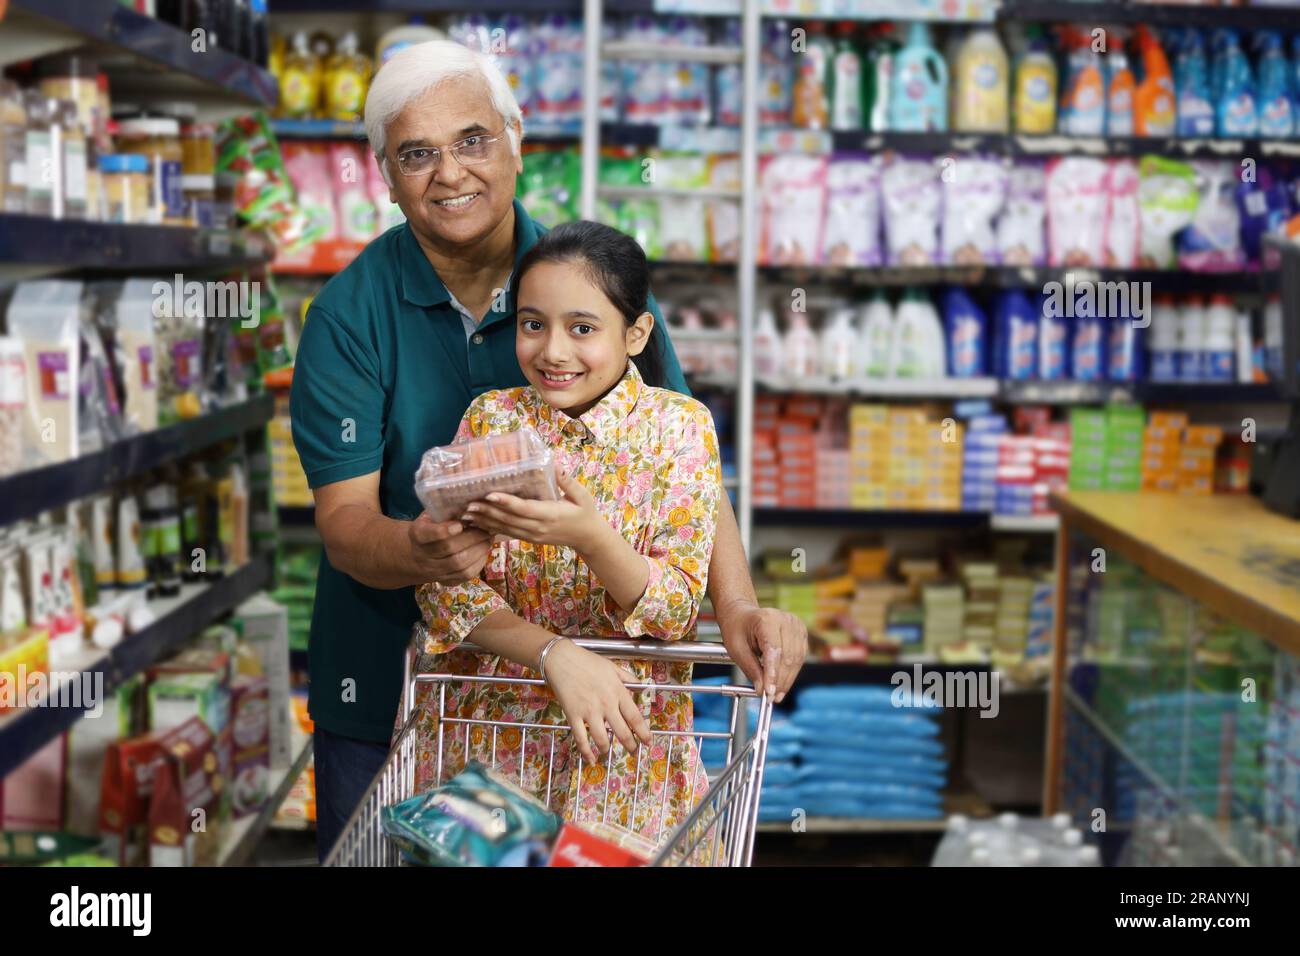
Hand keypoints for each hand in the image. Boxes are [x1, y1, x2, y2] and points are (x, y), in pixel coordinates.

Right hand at [407, 514, 491, 585]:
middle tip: (487, 528)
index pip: (429, 534)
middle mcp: (423, 555)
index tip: (459, 524)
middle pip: (449, 549)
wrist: (420, 554)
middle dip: (472, 537)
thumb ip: (446, 510)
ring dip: (479, 549)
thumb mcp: (432, 515)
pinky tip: (484, 550)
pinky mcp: (447, 581)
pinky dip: (480, 562)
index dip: (444, 531)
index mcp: (417, 534)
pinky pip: (466, 575)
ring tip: (489, 538)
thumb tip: (471, 501)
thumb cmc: (431, 527)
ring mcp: (434, 571)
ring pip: (460, 564)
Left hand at [462, 470, 602, 551]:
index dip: (506, 502)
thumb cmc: (585, 513)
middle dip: (487, 512)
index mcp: (550, 514)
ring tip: (466, 513)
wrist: (589, 538)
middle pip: (509, 520)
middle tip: (468, 503)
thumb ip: (567, 481)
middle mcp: (538, 527)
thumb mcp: (582, 495)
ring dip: (485, 521)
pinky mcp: (529, 538)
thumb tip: (555, 464)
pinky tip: (477, 522)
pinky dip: (491, 528)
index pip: (524, 508)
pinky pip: (508, 533)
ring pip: (505, 528)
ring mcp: (533, 535)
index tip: (490, 494)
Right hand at [543, 640, 651, 764]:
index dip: (643, 732)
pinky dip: (586, 752)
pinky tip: (590, 760)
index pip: (635, 717)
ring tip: (609, 753)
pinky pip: (581, 738)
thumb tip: (642, 686)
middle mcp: (606, 704)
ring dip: (608, 750)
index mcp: (618, 692)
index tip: (648, 742)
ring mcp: (589, 711)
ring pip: (602, 739)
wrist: (562, 659)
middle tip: (633, 752)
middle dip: (630, 746)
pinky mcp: (573, 716)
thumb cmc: (588, 661)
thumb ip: (628, 678)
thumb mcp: (613, 667)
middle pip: (622, 732)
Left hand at [722, 606, 806, 703]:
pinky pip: (800, 657)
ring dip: (787, 680)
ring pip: (797, 659)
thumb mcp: (736, 649)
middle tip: (771, 698)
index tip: (768, 692)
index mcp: (766, 619)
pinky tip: (782, 684)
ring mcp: (796, 625)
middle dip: (780, 681)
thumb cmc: (737, 629)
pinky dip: (791, 673)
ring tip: (776, 695)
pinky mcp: (801, 633)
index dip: (773, 674)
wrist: (743, 615)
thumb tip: (762, 689)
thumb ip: (750, 668)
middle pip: (788, 656)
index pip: (774, 650)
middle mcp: (785, 620)